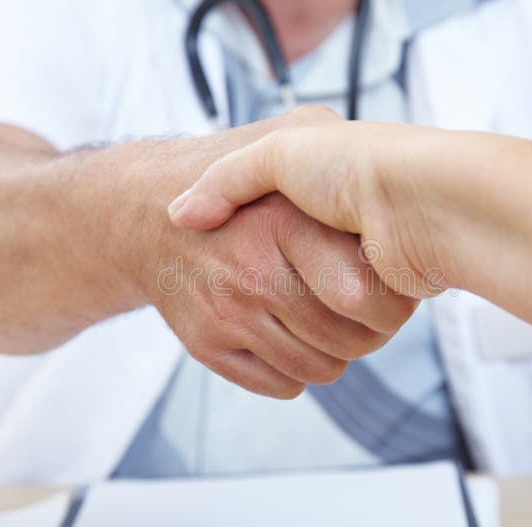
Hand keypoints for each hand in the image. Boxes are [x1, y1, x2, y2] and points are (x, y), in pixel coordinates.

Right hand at [121, 108, 417, 398]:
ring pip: (320, 369)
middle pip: (349, 339)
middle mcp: (252, 274)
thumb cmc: (225, 180)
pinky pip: (281, 385)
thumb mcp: (277, 137)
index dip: (391, 298)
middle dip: (373, 331)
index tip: (389, 285)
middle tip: (368, 311)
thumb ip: (326, 137)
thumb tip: (374, 165)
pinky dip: (298, 370)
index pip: (362, 294)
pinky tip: (295, 337)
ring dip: (338, 352)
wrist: (140, 216)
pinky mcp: (206, 347)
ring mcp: (226, 316)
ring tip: (333, 322)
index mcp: (281, 224)